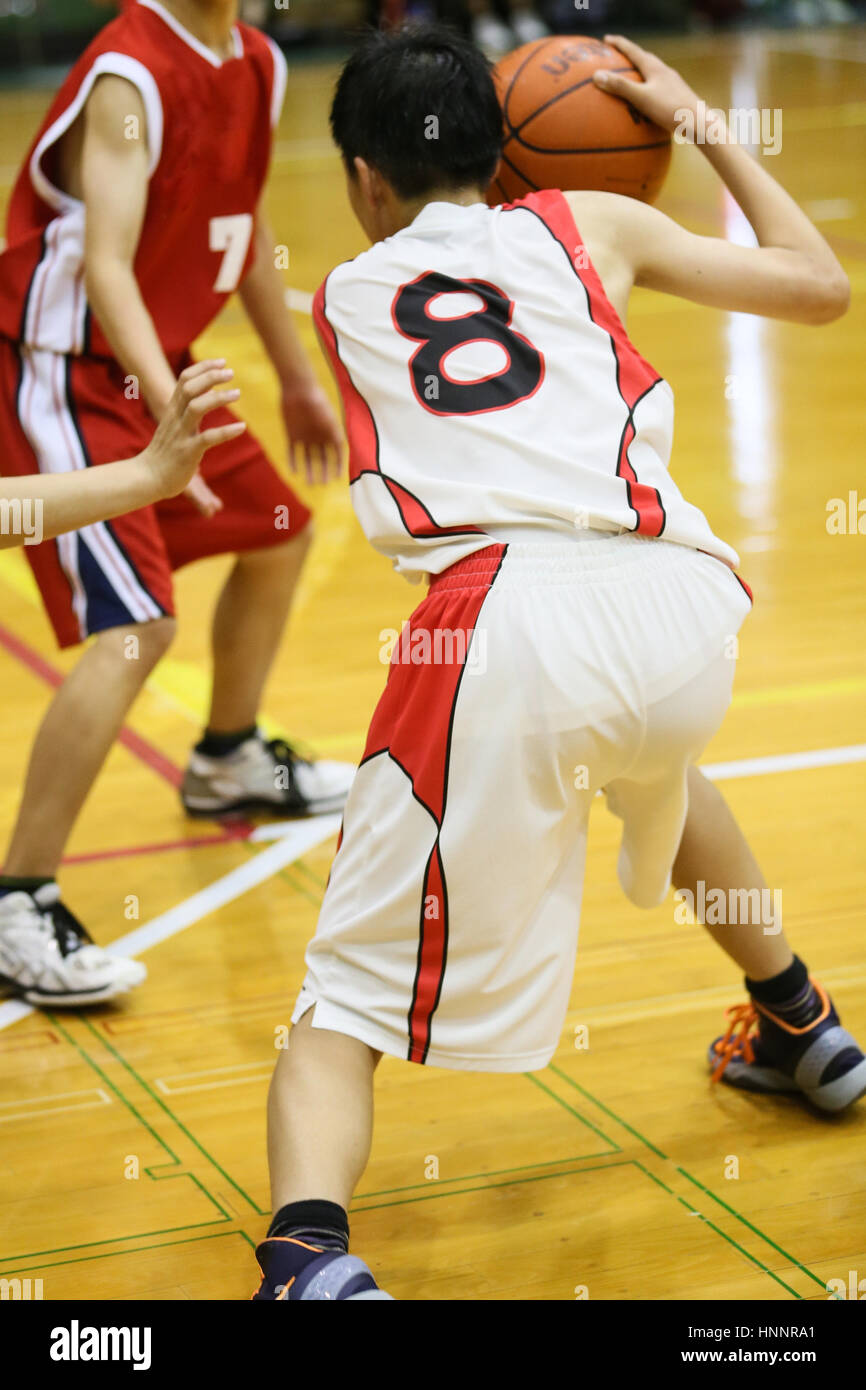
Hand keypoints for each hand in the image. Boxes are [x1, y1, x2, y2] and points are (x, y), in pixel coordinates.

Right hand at [142, 360, 244, 507]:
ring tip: (237, 394)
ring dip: (218, 398)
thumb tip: (207, 391)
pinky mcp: (188, 452)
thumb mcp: (173, 425)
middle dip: (210, 377)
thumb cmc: (164, 452)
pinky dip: (226, 431)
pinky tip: (241, 428)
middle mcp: (175, 418)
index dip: (203, 368)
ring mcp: (181, 434)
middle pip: (190, 388)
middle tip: (231, 373)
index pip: (184, 380)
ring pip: (197, 408)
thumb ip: (186, 408)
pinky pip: (208, 438)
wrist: (147, 478)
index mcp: (172, 410)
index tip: (221, 362)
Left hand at [281, 381, 343, 484]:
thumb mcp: (329, 420)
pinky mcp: (292, 434)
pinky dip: (293, 462)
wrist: (298, 388)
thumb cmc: (317, 402)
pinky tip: (294, 472)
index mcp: (331, 433)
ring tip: (310, 483)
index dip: (339, 465)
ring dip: (309, 470)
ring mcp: (305, 436)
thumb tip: (343, 450)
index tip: (338, 478)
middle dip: (323, 472)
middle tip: (322, 485)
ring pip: (307, 458)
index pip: (337, 453)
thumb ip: (335, 434)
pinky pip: (292, 452)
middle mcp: (318, 437)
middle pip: (322, 458)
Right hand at [593, 35, 702, 136]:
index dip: (618, 44)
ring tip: (630, 75)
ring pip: (651, 72)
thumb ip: (620, 87)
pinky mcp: (676, 96)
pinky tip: (645, 98)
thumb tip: (596, 75)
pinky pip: (656, 86)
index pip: (633, 50)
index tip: (606, 39)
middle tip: (616, 54)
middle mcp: (664, 71)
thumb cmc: (670, 109)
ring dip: (639, 71)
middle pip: (644, 58)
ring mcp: (671, 83)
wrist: (699, 123)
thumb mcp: (642, 98)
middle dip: (629, 55)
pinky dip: (646, 87)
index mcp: (654, 67)